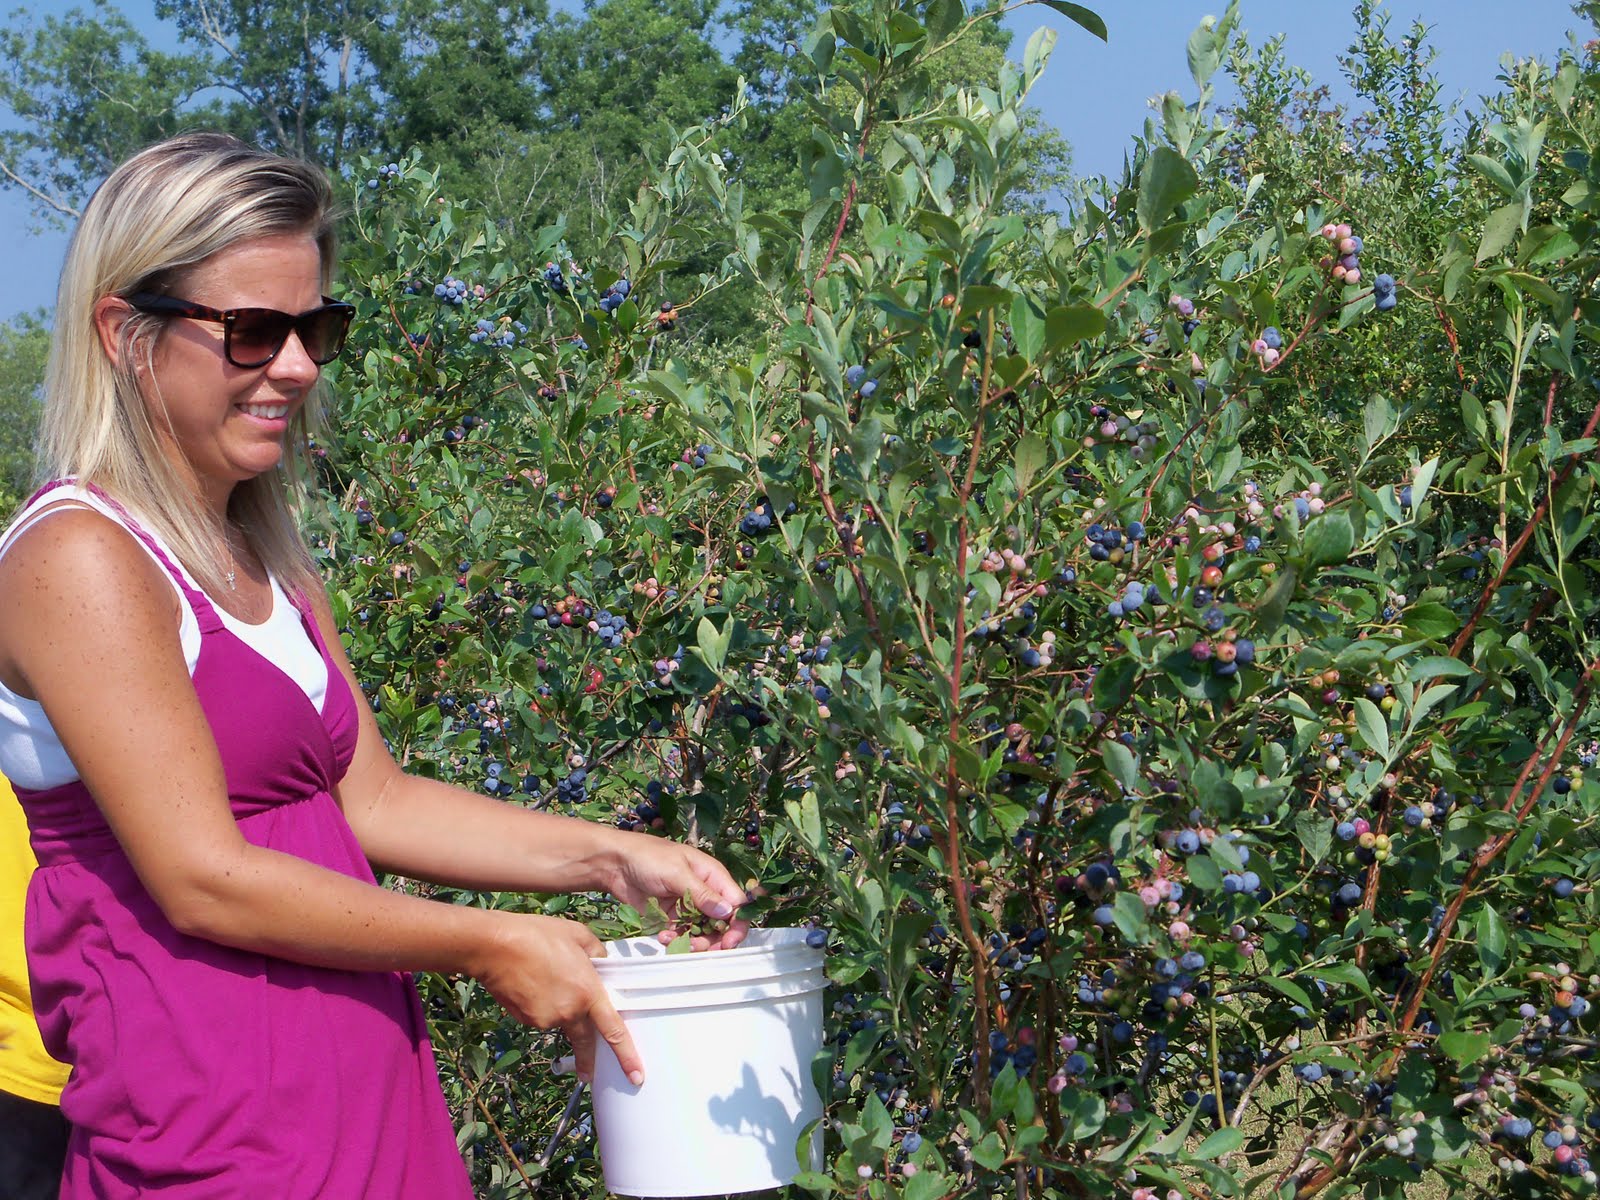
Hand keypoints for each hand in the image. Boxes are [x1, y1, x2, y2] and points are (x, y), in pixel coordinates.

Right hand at [470, 911, 641, 1085]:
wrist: (494, 946)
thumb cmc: (537, 935)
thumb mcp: (578, 935)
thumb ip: (597, 953)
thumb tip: (601, 963)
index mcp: (588, 992)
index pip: (613, 1031)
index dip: (626, 1056)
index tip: (635, 1077)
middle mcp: (569, 1011)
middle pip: (585, 1042)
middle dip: (588, 1061)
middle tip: (589, 1075)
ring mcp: (546, 1019)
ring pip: (560, 1019)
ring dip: (558, 1007)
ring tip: (543, 975)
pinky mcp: (527, 1020)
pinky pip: (541, 1016)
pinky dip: (540, 1005)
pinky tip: (530, 983)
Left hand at [608, 837, 751, 950]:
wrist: (615, 864)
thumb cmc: (648, 857)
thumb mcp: (677, 873)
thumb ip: (702, 894)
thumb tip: (728, 912)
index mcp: (713, 877)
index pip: (736, 904)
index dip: (737, 925)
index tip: (728, 942)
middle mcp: (705, 893)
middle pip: (722, 924)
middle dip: (714, 939)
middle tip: (698, 947)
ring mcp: (688, 907)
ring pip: (703, 933)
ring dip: (694, 942)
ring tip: (675, 941)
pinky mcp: (672, 917)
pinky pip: (683, 935)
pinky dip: (676, 940)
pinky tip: (662, 936)